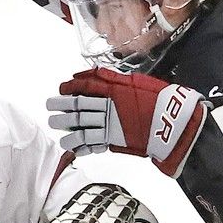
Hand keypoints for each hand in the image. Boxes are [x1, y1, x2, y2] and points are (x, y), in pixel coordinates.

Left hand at [47, 68, 207, 176]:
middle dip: (60, 107)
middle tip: (50, 107)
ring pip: (80, 127)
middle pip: (77, 107)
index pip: (84, 86)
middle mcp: (107, 107)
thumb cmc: (158, 99)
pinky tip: (73, 148)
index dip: (70, 87)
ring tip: (58, 130)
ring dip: (66, 130)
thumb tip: (92, 74)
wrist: (173, 123)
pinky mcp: (114, 141)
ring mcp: (110, 125)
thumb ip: (112, 79)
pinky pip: (92, 144)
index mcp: (112, 90)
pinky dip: (81, 146)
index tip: (62, 88)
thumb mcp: (136, 81)